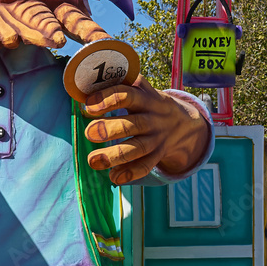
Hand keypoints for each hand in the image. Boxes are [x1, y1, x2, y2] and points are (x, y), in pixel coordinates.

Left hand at [83, 75, 209, 183]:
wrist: (184, 122)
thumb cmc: (147, 102)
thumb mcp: (140, 89)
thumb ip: (118, 87)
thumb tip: (82, 92)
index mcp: (145, 97)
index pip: (126, 95)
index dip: (107, 100)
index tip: (88, 107)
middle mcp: (153, 117)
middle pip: (133, 124)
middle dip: (109, 129)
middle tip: (89, 134)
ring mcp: (157, 137)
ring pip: (138, 148)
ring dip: (115, 155)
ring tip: (92, 161)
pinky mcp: (159, 154)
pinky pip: (146, 165)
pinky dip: (130, 173)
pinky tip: (114, 178)